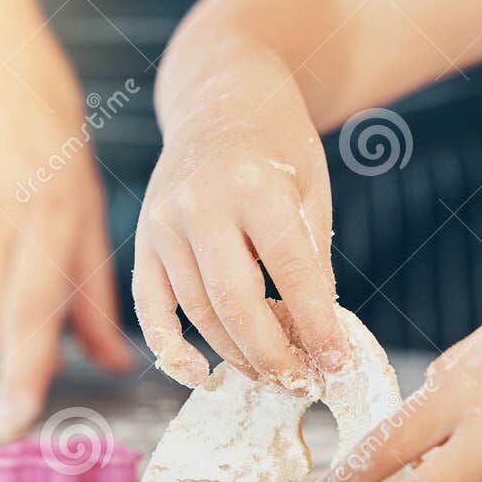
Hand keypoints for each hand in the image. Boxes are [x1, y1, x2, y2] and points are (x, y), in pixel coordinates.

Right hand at [133, 95, 348, 393]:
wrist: (221, 99)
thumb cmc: (277, 146)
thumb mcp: (311, 192)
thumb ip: (311, 262)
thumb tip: (317, 339)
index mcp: (255, 187)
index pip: (292, 275)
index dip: (317, 328)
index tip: (337, 363)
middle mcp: (201, 205)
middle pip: (236, 304)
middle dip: (273, 355)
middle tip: (302, 382)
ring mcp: (164, 223)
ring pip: (198, 312)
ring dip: (236, 355)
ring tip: (270, 375)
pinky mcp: (143, 238)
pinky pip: (151, 308)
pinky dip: (170, 350)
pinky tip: (199, 375)